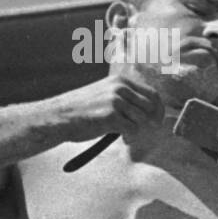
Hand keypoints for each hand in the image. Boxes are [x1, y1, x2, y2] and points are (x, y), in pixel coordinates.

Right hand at [47, 71, 163, 142]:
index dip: (159, 110)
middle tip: (139, 132)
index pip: (153, 94)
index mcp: (121, 81)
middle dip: (149, 123)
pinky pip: (133, 130)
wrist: (58, 116)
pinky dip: (130, 137)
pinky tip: (121, 138)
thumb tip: (154, 113)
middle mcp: (120, 88)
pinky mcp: (111, 115)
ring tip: (124, 135)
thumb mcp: (106, 95)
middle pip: (151, 108)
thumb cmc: (83, 109)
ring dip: (137, 131)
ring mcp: (116, 100)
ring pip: (142, 120)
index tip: (157, 122)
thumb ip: (127, 99)